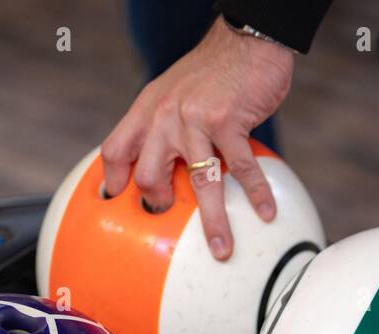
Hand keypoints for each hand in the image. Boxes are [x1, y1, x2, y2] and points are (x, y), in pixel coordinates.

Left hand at [101, 20, 293, 260]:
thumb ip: (165, 125)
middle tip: (176, 223)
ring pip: (198, 182)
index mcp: (148, 110)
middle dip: (159, 207)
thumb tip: (167, 165)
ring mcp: (195, 119)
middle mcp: (164, 116)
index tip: (117, 206)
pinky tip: (266, 212)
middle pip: (147, 176)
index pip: (115, 150)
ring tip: (222, 249)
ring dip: (213, 221)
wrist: (247, 38)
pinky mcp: (227, 122)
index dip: (112, 182)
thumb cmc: (216, 71)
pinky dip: (256, 193)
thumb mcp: (175, 92)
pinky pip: (241, 168)